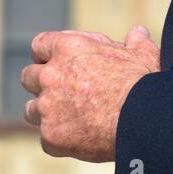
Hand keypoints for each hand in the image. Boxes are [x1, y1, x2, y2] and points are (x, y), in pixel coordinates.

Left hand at [21, 25, 160, 161]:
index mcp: (68, 49)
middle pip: (28, 77)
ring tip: (70, 119)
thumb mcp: (143, 55)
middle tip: (62, 93)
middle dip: (42, 84)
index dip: (48, 55)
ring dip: (46, 113)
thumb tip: (139, 33)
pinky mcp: (51, 136)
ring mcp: (47, 108)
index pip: (39, 46)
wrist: (143, 121)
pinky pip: (47, 139)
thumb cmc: (143, 85)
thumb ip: (135, 42)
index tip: (58, 64)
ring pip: (32, 110)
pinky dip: (60, 140)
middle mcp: (50, 76)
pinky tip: (80, 140)